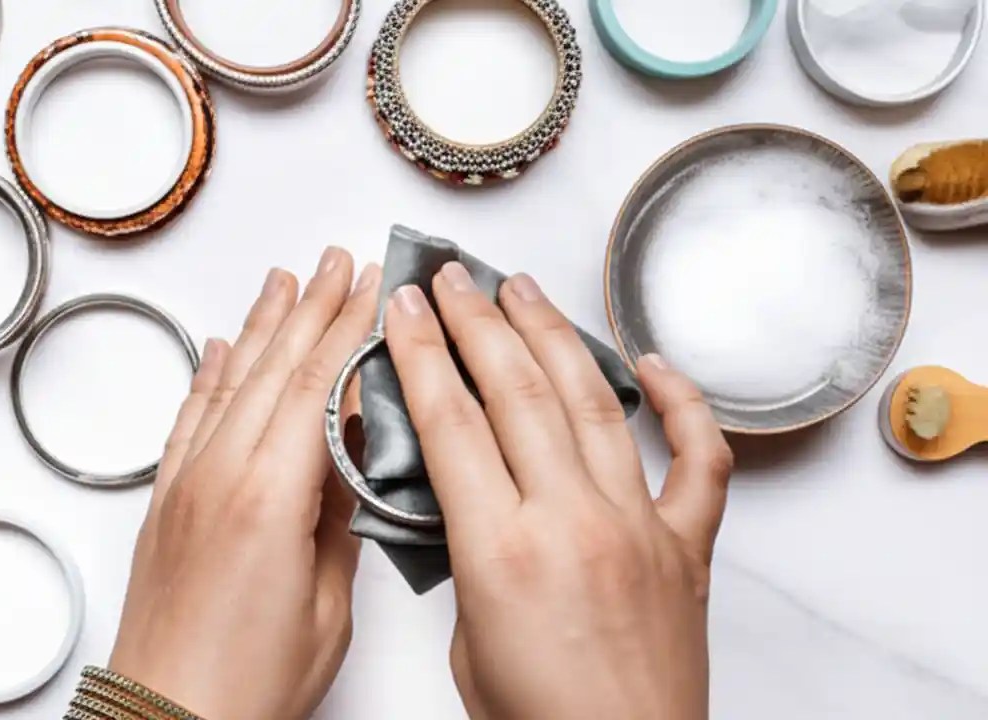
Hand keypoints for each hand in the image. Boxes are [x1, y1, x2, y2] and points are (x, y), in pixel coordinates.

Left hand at [109, 248, 380, 719]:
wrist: (167, 717)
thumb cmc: (248, 682)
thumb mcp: (327, 603)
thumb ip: (337, 520)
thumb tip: (348, 457)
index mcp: (269, 496)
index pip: (316, 384)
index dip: (347, 326)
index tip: (373, 284)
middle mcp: (220, 475)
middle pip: (272, 367)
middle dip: (310, 306)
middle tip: (337, 260)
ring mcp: (186, 483)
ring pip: (229, 381)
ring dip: (259, 325)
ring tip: (284, 280)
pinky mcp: (166, 501)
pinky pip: (189, 417)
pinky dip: (206, 375)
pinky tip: (218, 347)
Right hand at [384, 263, 732, 719]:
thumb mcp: (466, 638)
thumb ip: (466, 553)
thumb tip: (467, 494)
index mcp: (503, 551)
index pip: (451, 422)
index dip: (422, 353)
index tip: (405, 307)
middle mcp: (573, 523)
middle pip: (516, 391)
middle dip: (478, 322)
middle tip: (454, 277)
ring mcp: (638, 527)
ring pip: (593, 402)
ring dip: (553, 335)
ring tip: (523, 290)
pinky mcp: (686, 546)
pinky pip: (699, 458)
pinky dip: (681, 402)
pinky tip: (652, 362)